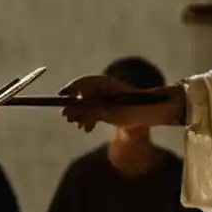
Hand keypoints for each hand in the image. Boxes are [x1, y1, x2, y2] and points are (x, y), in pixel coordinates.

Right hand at [57, 76, 184, 132]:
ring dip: (83, 115)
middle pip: (83, 95)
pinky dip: (91, 118)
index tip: (60, 98)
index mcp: (103, 83)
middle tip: (67, 118)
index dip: (69, 90)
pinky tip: (88, 129)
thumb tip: (66, 111)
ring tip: (78, 126)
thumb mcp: (105, 112)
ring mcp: (108, 96)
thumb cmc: (130, 110)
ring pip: (89, 104)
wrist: (151, 114)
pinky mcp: (112, 105)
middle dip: (75, 107)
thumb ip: (85, 111)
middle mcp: (104, 88)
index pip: (81, 83)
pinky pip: (96, 110)